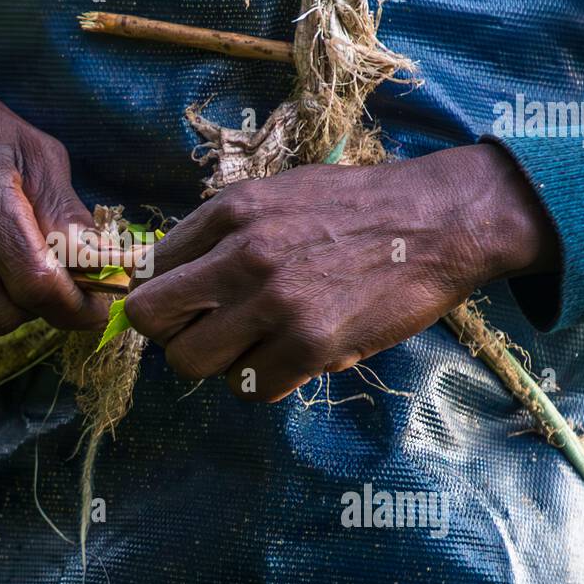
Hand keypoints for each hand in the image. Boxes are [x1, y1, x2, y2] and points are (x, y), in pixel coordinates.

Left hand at [123, 144, 557, 400]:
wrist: (436, 221)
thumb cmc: (353, 207)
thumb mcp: (274, 195)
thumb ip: (220, 233)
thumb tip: (169, 276)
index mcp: (228, 213)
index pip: (147, 272)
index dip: (161, 298)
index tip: (182, 309)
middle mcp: (241, 255)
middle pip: (153, 323)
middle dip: (174, 335)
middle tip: (209, 335)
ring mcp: (274, 302)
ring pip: (194, 363)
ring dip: (219, 364)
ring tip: (255, 346)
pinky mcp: (311, 344)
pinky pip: (252, 388)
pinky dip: (265, 381)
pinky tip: (291, 358)